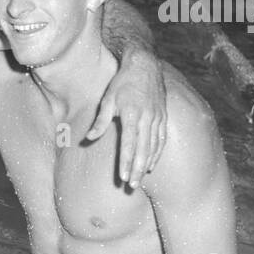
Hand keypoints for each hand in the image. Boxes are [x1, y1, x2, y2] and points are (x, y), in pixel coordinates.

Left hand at [88, 48, 166, 188]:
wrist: (145, 66)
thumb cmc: (122, 83)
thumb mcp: (107, 100)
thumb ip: (100, 121)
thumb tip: (90, 139)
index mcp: (132, 115)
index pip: (129, 144)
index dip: (126, 162)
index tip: (123, 177)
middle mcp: (147, 118)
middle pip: (143, 149)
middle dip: (137, 169)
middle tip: (131, 186)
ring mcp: (157, 118)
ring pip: (153, 147)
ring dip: (146, 165)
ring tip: (139, 180)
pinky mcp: (163, 117)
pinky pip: (161, 140)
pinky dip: (157, 154)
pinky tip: (151, 165)